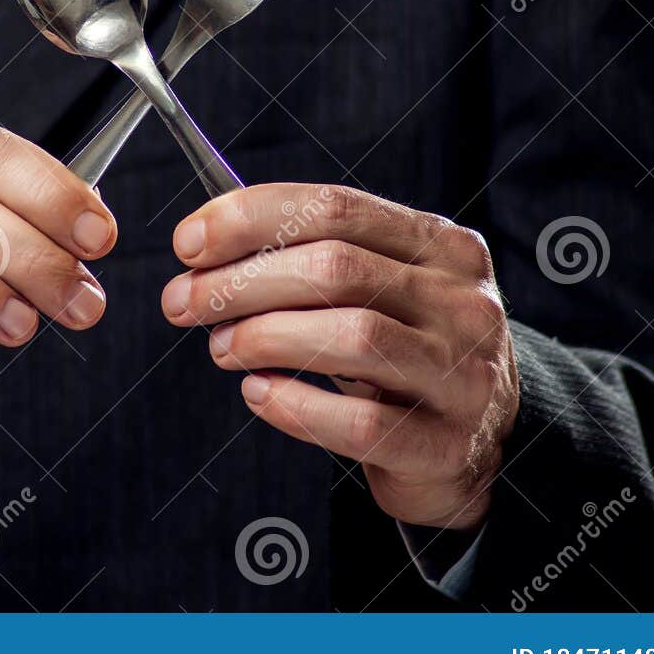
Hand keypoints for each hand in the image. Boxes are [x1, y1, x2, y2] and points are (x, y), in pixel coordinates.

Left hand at [160, 184, 517, 529]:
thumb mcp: (378, 290)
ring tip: (222, 348)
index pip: (336, 207)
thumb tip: (205, 245)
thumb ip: (310, 258)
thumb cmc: (401, 352)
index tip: (188, 243)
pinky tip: (259, 393)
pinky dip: (295, 405)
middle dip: (240, 282)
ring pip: (351, 336)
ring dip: (265, 337)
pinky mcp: (446, 442)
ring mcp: (462, 372)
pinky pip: (360, 423)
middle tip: (183, 302)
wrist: (471, 446)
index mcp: (441, 245)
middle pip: (335, 268)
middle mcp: (460, 301)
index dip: (250, 219)